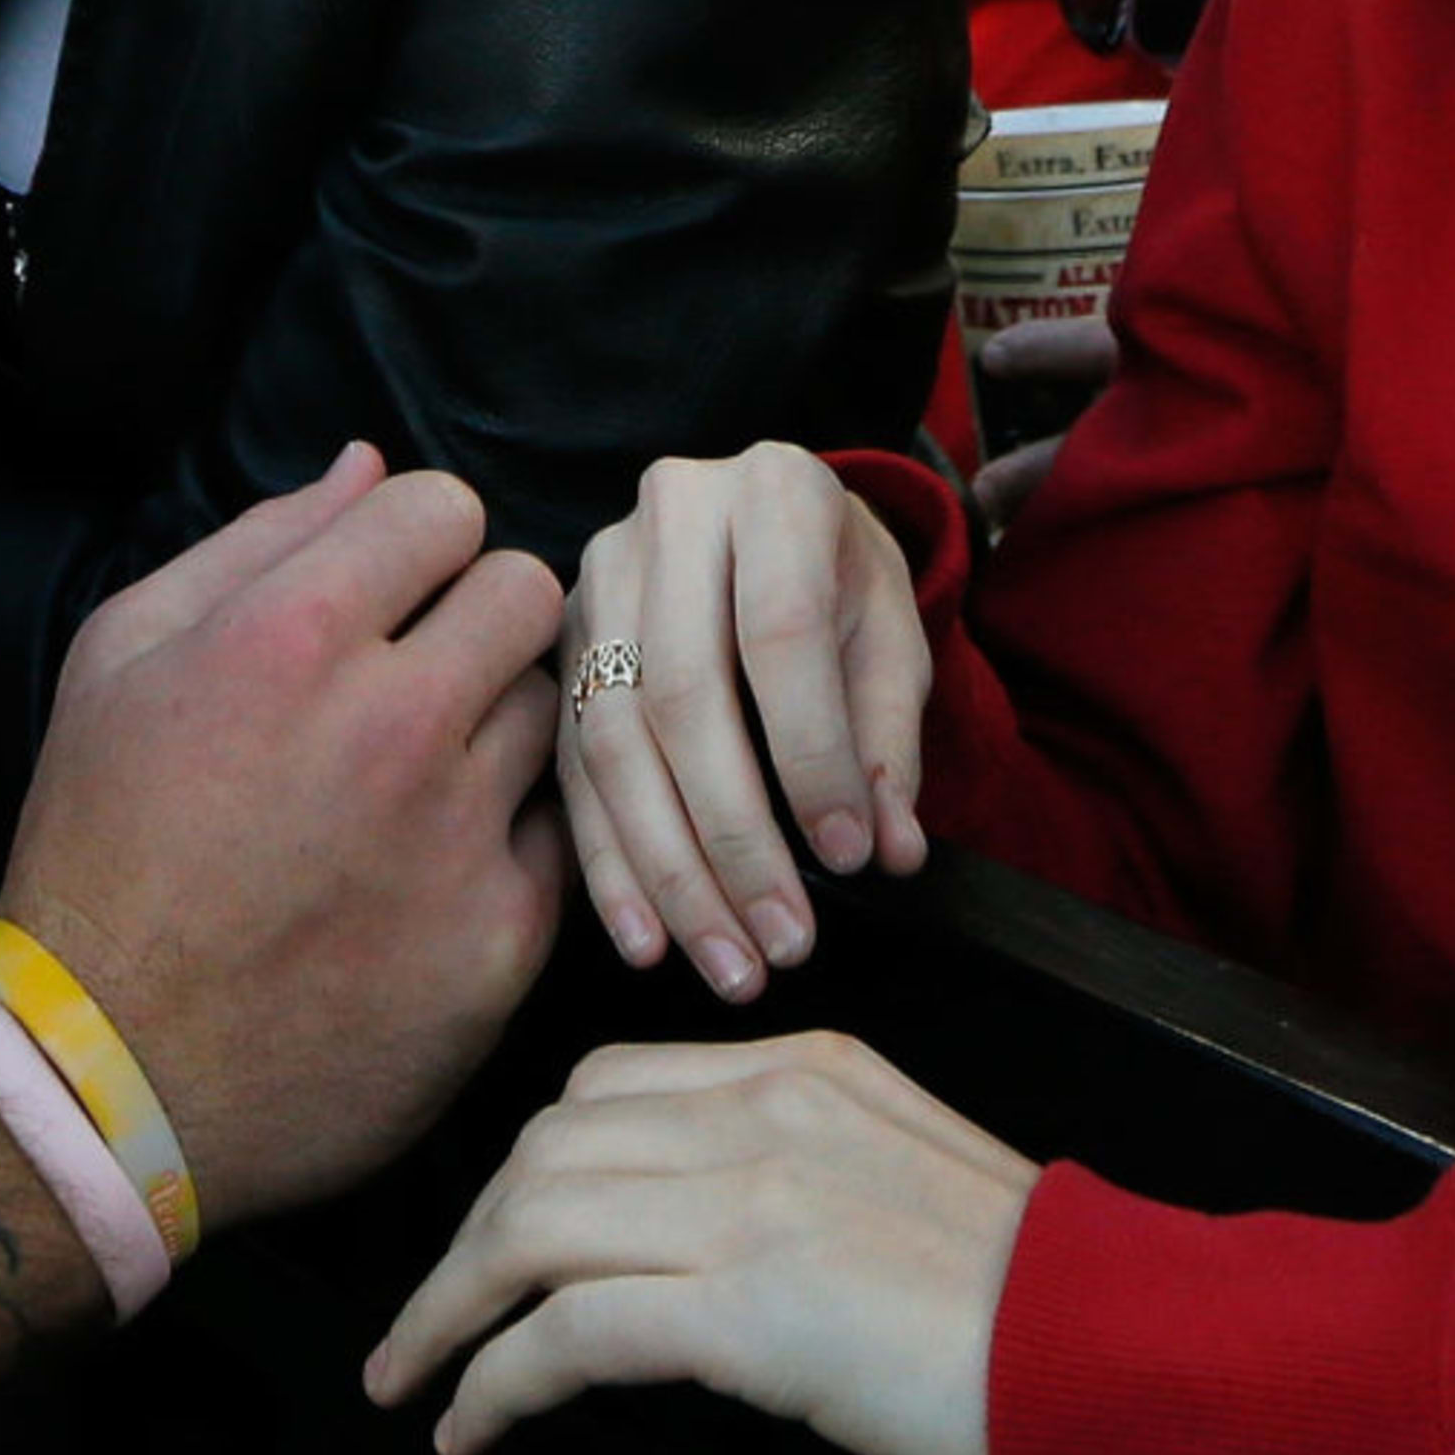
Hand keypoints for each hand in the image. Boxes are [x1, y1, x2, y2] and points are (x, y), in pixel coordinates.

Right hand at [0, 448, 567, 1236]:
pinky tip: (440, 861)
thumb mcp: (121, 659)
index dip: (417, 538)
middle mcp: (389, 722)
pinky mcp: (502, 942)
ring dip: (500, 721)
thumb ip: (253, 543)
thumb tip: (366, 464)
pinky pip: (562, 832)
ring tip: (421, 775)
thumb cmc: (100, 851)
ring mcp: (457, 836)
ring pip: (554, 708)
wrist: (107, 1073)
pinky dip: (512, 834)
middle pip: (528, 590)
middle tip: (426, 669)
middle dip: (480, 611)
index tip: (391, 587)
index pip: (442, 507)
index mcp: (288, 636)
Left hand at [366, 1033, 1037, 1454]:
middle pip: (545, 1146)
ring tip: (416, 1377)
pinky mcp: (751, 1308)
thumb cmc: (1043, 1304)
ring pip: (533, 1224)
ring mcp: (755, 1201)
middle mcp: (766, 1108)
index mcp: (803, 1067)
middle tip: (424, 1321)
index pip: (603, 1084)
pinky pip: (569, 1330)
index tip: (487, 1238)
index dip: (523, 1165)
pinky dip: (497, 1380)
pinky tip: (474, 1427)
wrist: (1135, 1360)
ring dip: (450, 1308)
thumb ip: (799, 1169)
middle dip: (464, 1237)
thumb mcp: (908, 1180)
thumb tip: (697, 1239)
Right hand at [561, 444, 930, 1000]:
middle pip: (683, 693)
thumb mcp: (893, 637)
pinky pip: (572, 762)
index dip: (813, 752)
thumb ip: (889, 738)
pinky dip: (609, 860)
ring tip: (726, 964)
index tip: (851, 858)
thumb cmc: (841, 585)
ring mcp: (599, 572)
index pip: (780, 631)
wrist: (767, 525)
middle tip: (784, 944)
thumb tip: (888, 849)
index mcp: (773, 491)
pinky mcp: (561, 636)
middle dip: (734, 837)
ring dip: (670, 869)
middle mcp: (670, 515)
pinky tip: (646, 937)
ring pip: (617, 737)